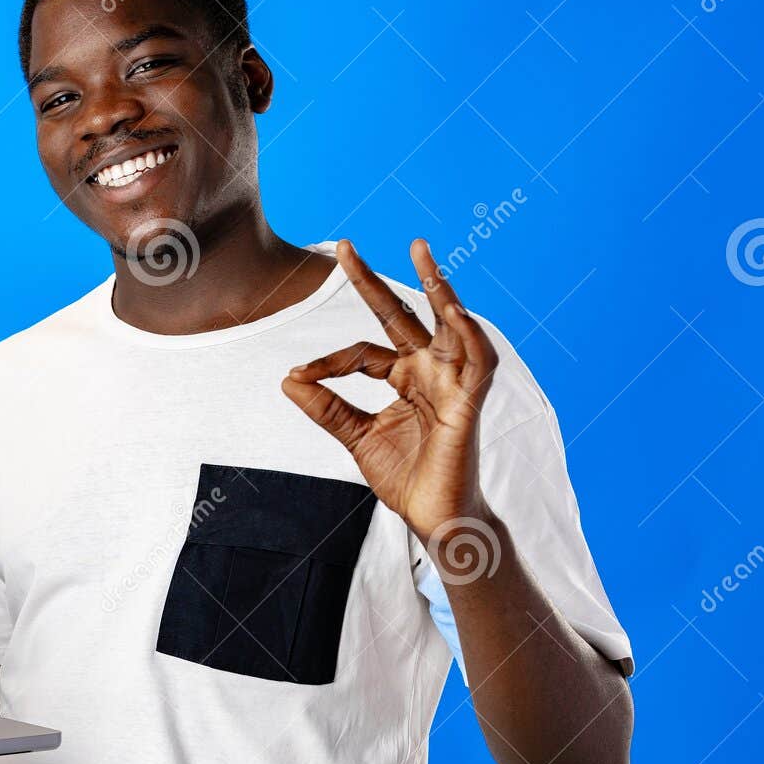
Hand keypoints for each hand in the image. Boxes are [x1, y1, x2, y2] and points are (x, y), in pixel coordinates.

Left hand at [281, 238, 497, 543]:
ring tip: (420, 252)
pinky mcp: (470, 403)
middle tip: (344, 245)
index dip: (328, 362)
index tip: (299, 376)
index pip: (362, 353)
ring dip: (438, 287)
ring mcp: (452, 383)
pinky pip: (476, 360)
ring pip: (449, 324)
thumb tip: (287, 379)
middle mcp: (430, 372)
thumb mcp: (355, 436)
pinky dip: (468, 333)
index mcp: (405, 378)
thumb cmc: (407, 477)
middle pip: (402, 316)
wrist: (434, 518)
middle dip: (374, 282)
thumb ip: (326, 408)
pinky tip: (453, 308)